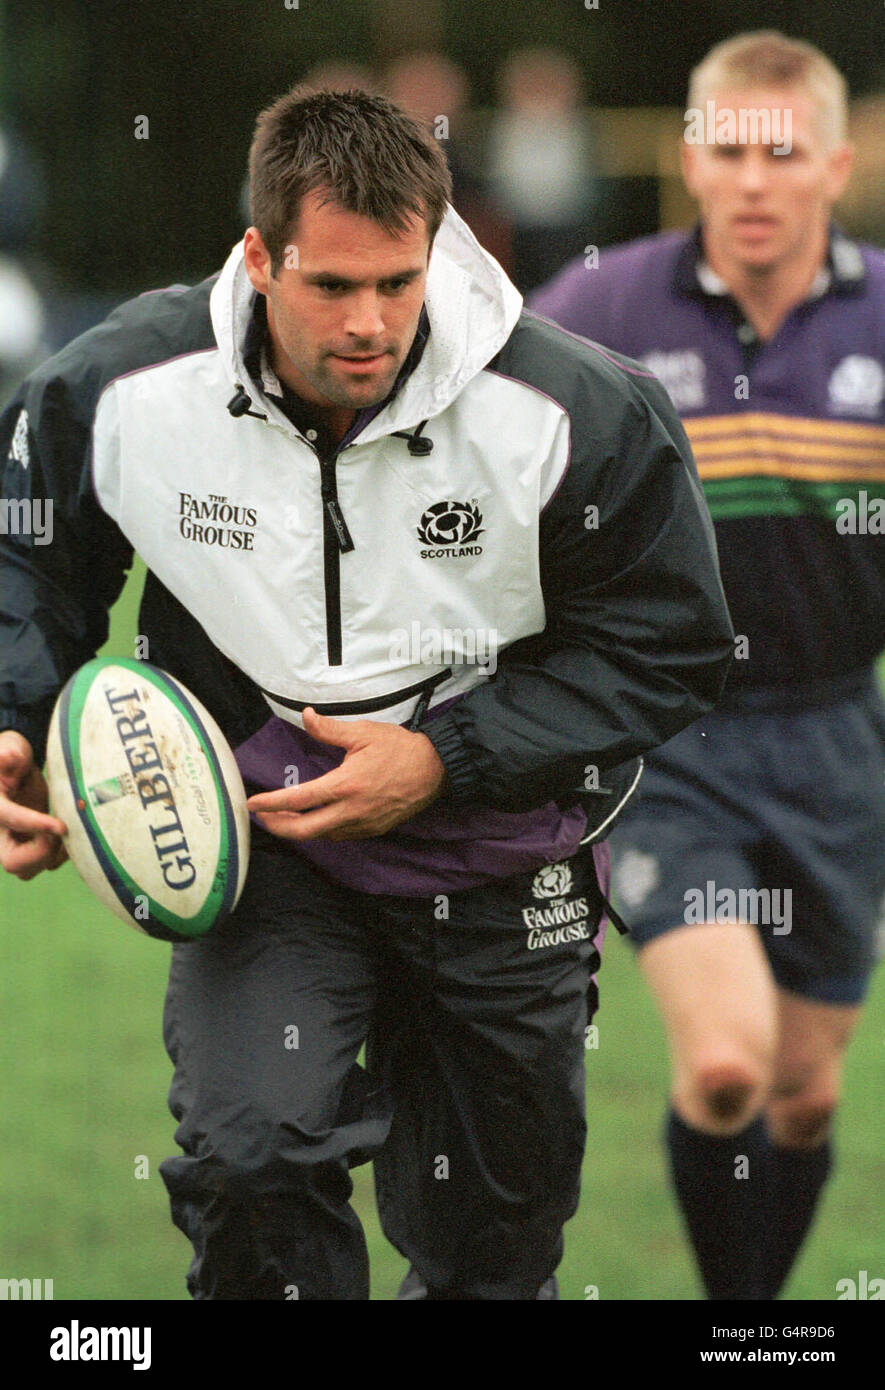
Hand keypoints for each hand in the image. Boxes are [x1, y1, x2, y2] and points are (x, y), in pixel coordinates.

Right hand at [0, 731, 67, 879]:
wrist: (15, 767)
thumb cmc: (11, 756)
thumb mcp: (10, 749)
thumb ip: (9, 754)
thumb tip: (8, 758)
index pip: (11, 820)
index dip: (34, 824)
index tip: (60, 826)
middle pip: (13, 863)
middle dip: (42, 851)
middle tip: (63, 829)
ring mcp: (13, 844)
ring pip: (28, 870)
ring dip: (52, 855)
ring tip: (70, 830)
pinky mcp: (29, 848)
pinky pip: (44, 864)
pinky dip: (59, 855)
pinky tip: (73, 834)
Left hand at [246, 707, 447, 840]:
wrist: (436, 769)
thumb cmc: (401, 748)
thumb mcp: (364, 732)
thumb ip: (330, 729)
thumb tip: (305, 716)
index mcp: (346, 785)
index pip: (299, 800)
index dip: (271, 804)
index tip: (253, 803)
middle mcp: (352, 811)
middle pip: (305, 831)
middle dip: (278, 827)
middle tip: (263, 817)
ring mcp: (363, 824)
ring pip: (322, 836)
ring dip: (300, 830)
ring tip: (284, 818)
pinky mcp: (373, 830)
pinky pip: (340, 836)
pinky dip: (322, 831)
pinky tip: (316, 820)